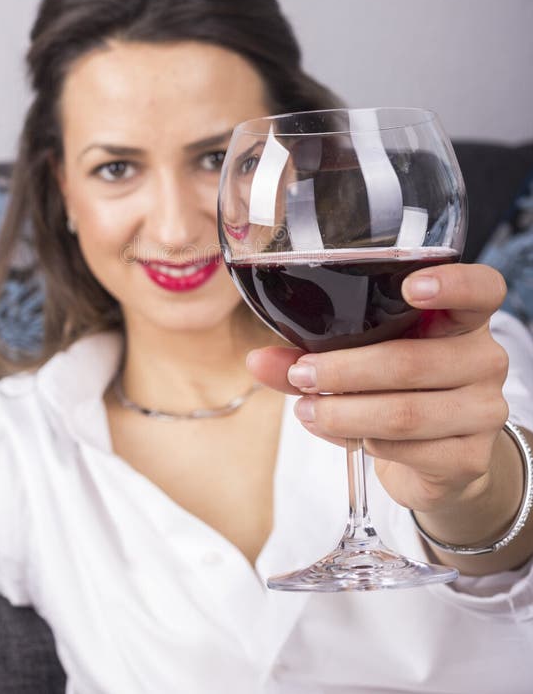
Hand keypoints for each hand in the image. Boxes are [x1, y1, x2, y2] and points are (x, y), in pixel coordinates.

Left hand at [247, 263, 509, 516]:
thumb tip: (258, 360)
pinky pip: (408, 450)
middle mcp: (484, 359)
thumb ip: (312, 353)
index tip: (411, 288)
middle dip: (345, 370)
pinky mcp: (469, 457)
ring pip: (405, 412)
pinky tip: (342, 434)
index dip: (452, 284)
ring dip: (345, 413)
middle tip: (303, 375)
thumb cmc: (398, 390)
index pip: (482, 289)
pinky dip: (364, 442)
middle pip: (412, 361)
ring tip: (307, 410)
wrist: (438, 459)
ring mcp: (483, 410)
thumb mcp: (360, 360)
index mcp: (462, 318)